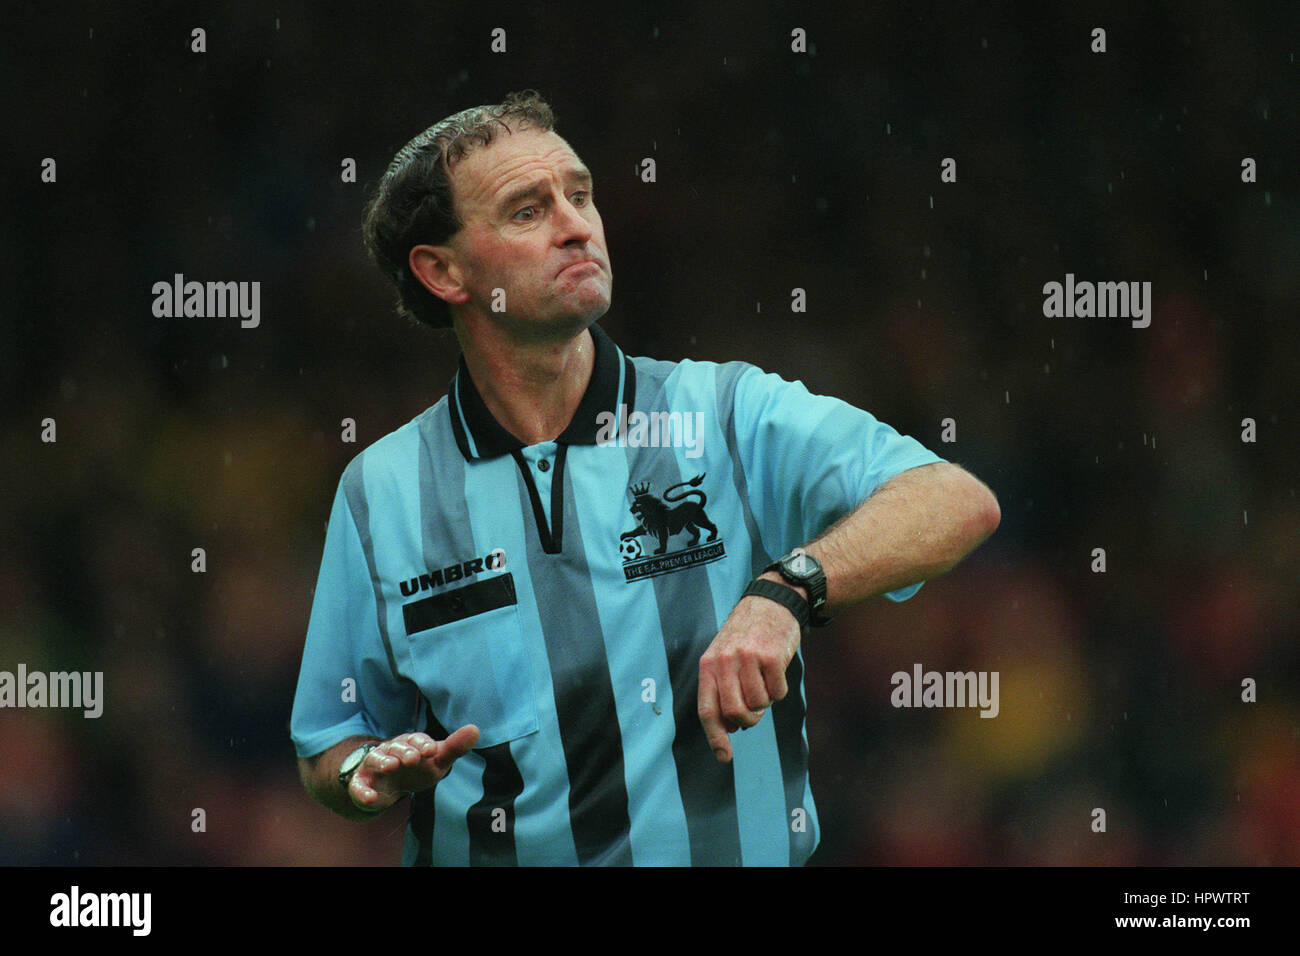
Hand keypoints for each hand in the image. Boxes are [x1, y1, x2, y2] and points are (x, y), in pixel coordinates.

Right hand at [348, 725, 479, 812]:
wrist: (388, 784)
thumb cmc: (417, 768)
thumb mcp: (436, 760)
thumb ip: (454, 747)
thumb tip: (475, 729)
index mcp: (410, 743)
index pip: (416, 739)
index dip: (423, 744)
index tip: (431, 750)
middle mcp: (391, 750)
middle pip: (396, 747)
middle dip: (404, 751)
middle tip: (413, 758)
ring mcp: (374, 766)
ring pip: (376, 759)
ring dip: (383, 762)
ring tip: (391, 766)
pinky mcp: (361, 783)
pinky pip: (358, 785)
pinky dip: (362, 791)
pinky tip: (371, 798)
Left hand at [698, 585, 801, 762]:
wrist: (772, 602)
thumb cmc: (747, 635)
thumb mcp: (724, 657)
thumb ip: (722, 690)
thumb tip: (730, 727)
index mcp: (708, 665)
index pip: (707, 709)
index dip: (715, 737)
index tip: (724, 756)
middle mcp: (725, 661)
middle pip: (736, 712)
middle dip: (749, 719)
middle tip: (756, 711)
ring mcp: (748, 658)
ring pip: (759, 704)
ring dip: (766, 700)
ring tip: (764, 680)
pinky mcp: (771, 656)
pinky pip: (778, 692)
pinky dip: (780, 689)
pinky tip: (776, 671)